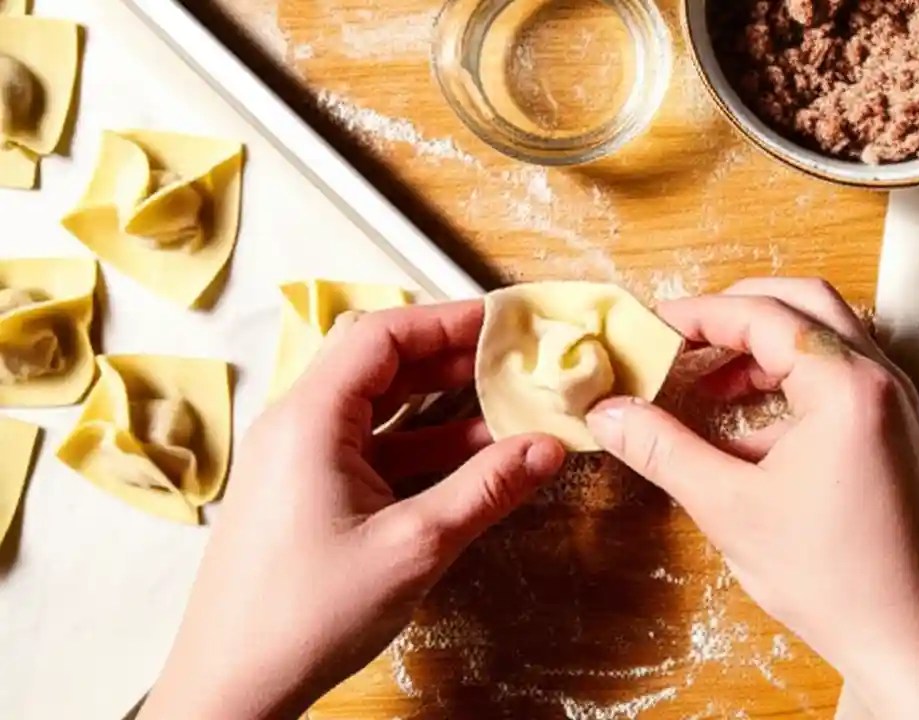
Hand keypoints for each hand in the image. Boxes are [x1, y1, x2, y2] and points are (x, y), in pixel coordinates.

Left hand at [140, 302, 564, 719]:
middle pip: (377, 364)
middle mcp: (296, 427)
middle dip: (448, 358)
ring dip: (438, 406)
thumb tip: (549, 447)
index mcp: (309, 419)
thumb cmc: (306, 615)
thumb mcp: (414, 546)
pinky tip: (469, 460)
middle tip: (511, 361)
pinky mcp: (305, 495)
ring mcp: (298, 462)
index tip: (502, 323)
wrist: (233, 687)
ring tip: (503, 408)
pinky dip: (418, 446)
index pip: (380, 334)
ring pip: (377, 409)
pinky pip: (369, 450)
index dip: (445, 320)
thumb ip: (486, 489)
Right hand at [585, 278, 918, 719]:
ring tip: (709, 384)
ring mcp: (894, 405)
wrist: (902, 635)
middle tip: (685, 338)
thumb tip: (609, 414)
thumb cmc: (826, 574)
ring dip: (765, 346)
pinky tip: (749, 428)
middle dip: (737, 313)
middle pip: (803, 303)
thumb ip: (663, 449)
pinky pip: (841, 376)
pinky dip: (792, 380)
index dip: (700, 314)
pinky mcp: (894, 432)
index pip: (763, 314)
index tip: (654, 328)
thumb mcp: (728, 506)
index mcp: (846, 386)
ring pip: (826, 337)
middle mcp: (880, 380)